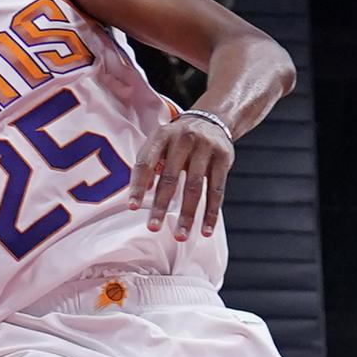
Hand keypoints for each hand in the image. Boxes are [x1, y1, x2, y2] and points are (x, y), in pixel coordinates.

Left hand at [127, 113, 233, 241]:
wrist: (212, 119)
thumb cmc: (178, 139)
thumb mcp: (161, 142)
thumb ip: (150, 164)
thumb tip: (142, 196)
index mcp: (162, 135)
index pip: (146, 162)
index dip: (138, 185)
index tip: (132, 208)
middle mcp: (183, 139)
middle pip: (170, 177)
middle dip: (161, 205)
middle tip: (153, 227)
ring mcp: (205, 148)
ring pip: (194, 187)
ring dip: (187, 215)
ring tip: (180, 236)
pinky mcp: (223, 158)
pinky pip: (216, 191)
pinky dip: (211, 213)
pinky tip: (205, 231)